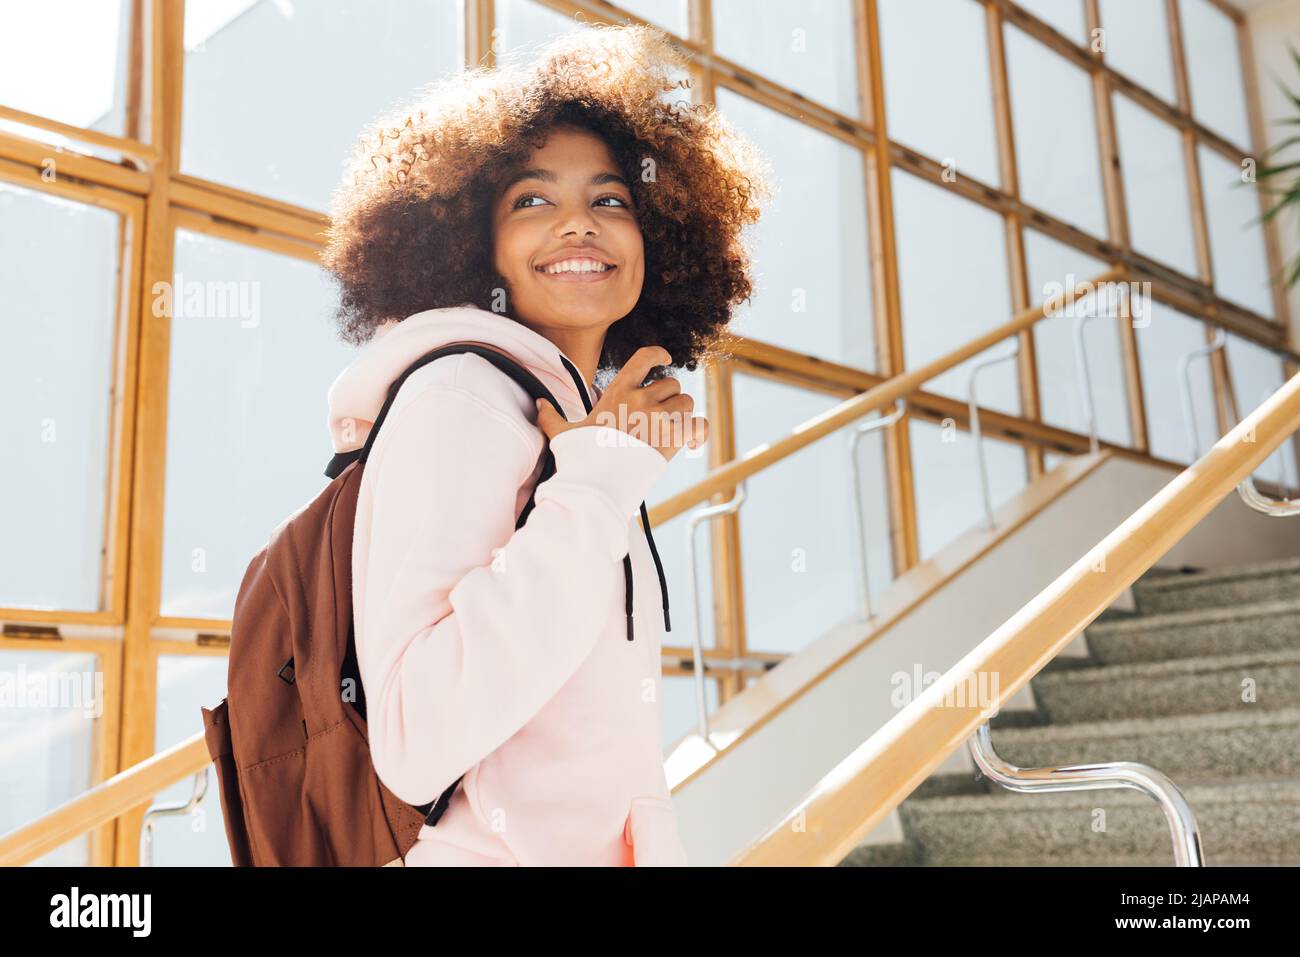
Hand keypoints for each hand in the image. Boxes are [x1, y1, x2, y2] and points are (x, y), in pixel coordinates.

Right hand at [535, 346, 708, 461]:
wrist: (597, 483)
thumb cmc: (580, 457)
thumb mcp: (563, 433)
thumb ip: (552, 417)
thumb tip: (539, 405)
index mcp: (619, 391)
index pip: (645, 357)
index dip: (659, 354)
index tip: (665, 358)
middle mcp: (642, 398)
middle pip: (671, 384)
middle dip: (669, 396)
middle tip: (660, 414)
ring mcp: (660, 417)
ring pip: (686, 402)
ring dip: (682, 413)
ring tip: (669, 429)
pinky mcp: (674, 438)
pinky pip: (699, 425)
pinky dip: (698, 432)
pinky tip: (691, 441)